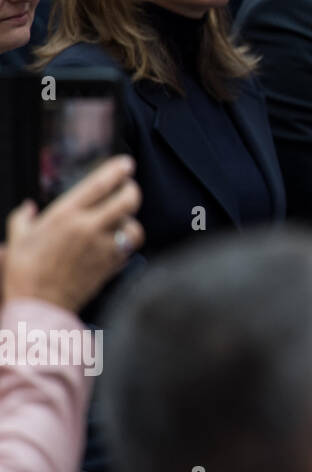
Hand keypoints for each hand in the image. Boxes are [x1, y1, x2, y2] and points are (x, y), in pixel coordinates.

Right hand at [1, 156, 143, 312]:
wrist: (38, 307)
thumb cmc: (24, 274)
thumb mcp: (17, 240)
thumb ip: (22, 219)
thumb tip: (28, 208)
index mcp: (65, 215)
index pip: (100, 183)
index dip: (118, 169)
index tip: (126, 164)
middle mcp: (88, 228)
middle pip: (128, 199)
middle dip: (132, 190)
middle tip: (128, 189)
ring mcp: (104, 247)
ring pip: (134, 225)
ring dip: (130, 221)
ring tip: (120, 221)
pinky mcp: (112, 265)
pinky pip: (130, 248)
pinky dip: (127, 243)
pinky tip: (116, 243)